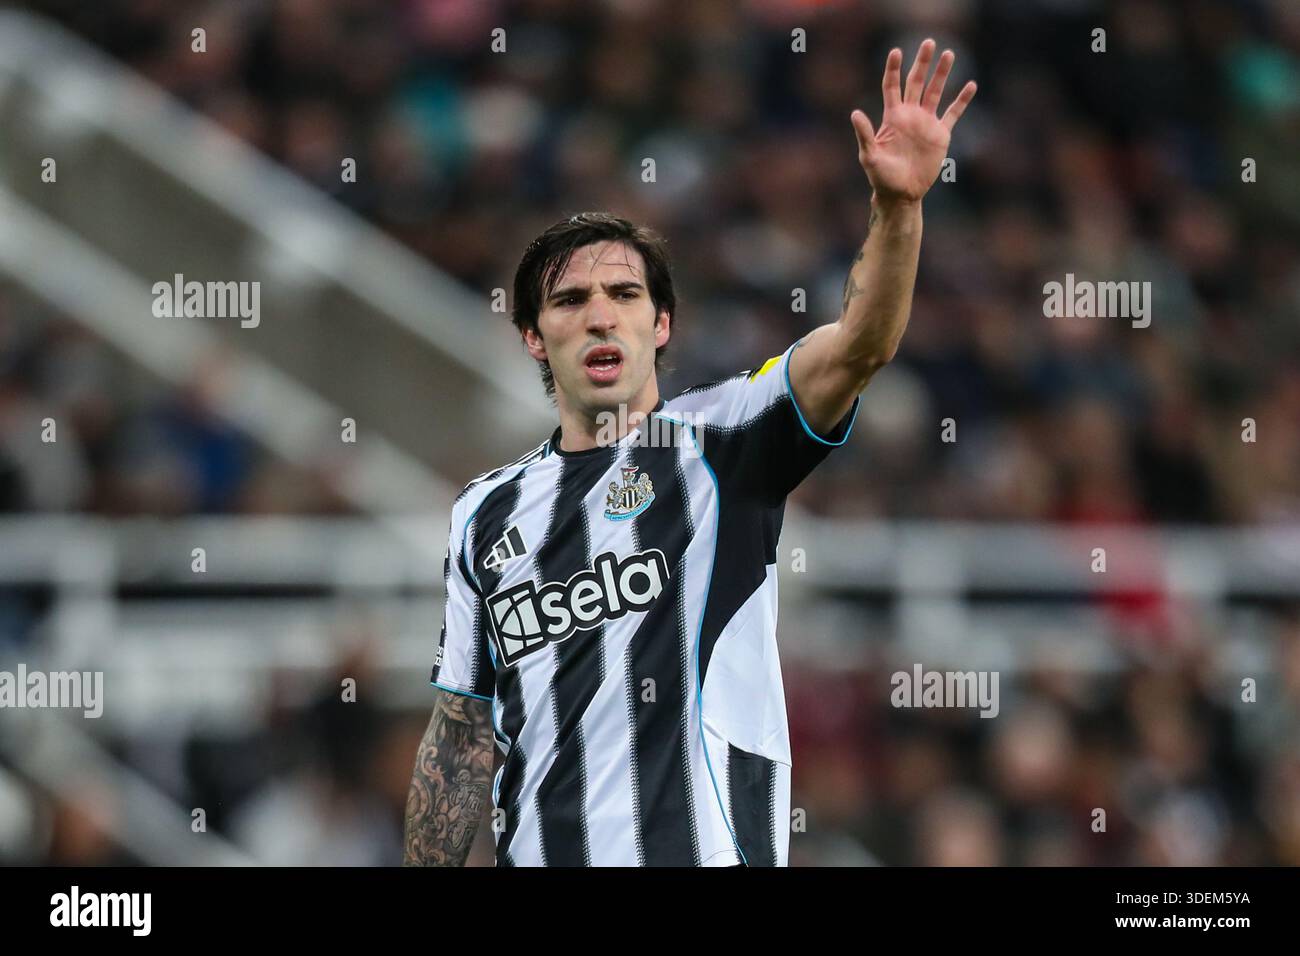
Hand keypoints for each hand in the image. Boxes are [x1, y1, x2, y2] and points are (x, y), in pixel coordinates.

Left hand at [851, 39, 975, 204]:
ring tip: (949, 54)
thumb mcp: (869, 155)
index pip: (892, 86)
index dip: (893, 69)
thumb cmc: (881, 177)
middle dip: (922, 63)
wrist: (901, 194)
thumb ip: (864, 134)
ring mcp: (926, 123)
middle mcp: (910, 115)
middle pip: (916, 82)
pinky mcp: (940, 135)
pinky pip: (953, 113)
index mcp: (892, 117)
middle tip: (929, 42)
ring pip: (935, 92)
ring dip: (942, 74)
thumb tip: (855, 113)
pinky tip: (971, 85)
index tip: (896, 51)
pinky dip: (962, 100)